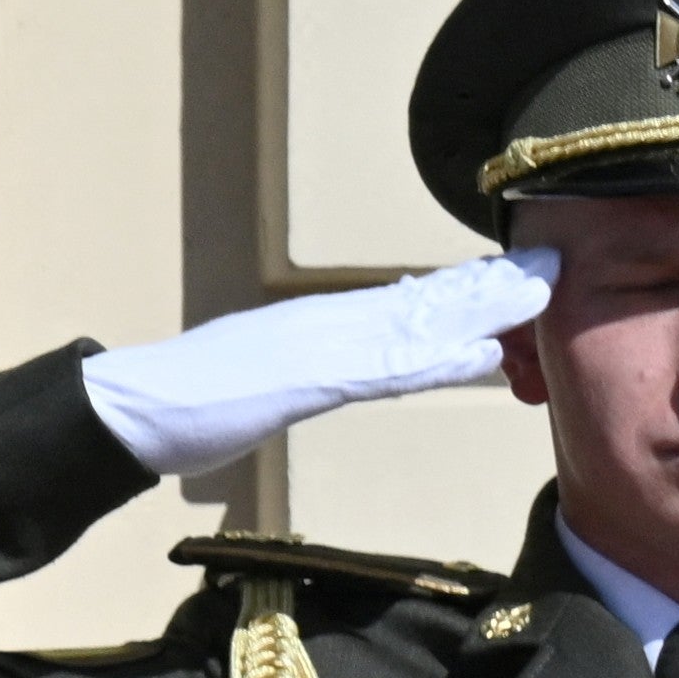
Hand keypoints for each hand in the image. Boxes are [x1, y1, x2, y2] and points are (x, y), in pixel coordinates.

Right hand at [77, 250, 554, 482]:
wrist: (123, 411)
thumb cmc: (177, 408)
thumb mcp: (255, 390)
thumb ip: (306, 379)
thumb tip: (350, 374)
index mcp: (316, 329)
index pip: (405, 306)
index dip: (466, 292)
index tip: (519, 279)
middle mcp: (324, 325)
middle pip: (422, 300)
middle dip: (491, 286)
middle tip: (555, 266)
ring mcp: (314, 347)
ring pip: (414, 322)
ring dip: (481, 307)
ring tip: (540, 290)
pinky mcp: (302, 376)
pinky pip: (381, 367)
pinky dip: (433, 357)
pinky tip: (477, 352)